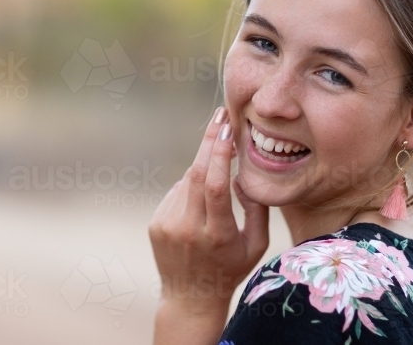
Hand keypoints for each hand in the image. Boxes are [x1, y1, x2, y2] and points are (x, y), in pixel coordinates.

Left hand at [148, 107, 269, 343]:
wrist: (190, 297)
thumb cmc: (231, 268)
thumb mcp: (256, 244)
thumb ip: (256, 208)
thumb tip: (242, 174)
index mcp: (217, 235)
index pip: (215, 186)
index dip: (220, 153)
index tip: (228, 128)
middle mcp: (188, 229)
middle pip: (197, 174)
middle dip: (209, 141)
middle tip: (219, 116)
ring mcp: (167, 226)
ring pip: (187, 181)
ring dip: (203, 169)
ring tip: (216, 183)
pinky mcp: (156, 223)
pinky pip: (177, 193)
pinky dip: (190, 188)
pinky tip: (199, 206)